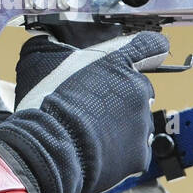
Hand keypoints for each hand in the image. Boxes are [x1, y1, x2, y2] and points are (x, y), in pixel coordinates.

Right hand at [0, 31, 168, 192]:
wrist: (51, 149)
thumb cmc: (44, 104)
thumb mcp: (41, 59)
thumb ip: (56, 46)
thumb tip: (50, 37)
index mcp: (119, 63)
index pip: (150, 46)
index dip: (149, 49)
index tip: (149, 52)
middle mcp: (139, 90)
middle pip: (140, 90)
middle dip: (121, 98)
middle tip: (93, 109)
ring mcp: (143, 124)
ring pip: (139, 122)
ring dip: (120, 127)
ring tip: (90, 134)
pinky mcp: (140, 154)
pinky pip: (135, 150)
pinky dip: (120, 152)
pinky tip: (98, 151)